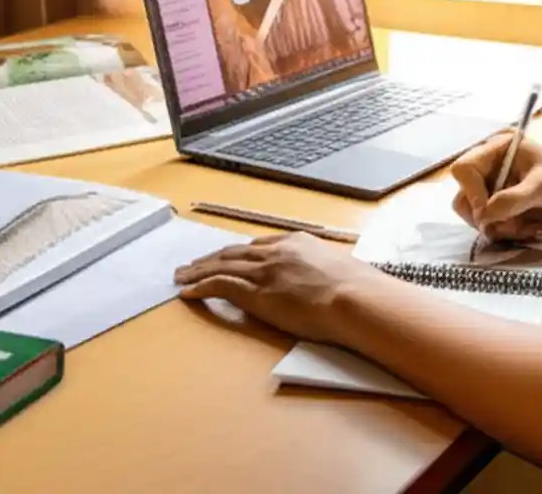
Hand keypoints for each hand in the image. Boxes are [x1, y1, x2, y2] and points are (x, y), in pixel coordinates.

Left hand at [174, 232, 387, 344]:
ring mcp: (264, 271)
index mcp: (298, 243)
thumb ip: (327, 272)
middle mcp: (277, 252)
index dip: (240, 252)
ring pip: (221, 266)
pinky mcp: (255, 293)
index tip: (229, 256)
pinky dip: (200, 286)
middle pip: (235, 252)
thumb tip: (332, 282)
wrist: (355, 298)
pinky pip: (219, 285)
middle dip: (213, 257)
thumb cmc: (359, 291)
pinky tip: (187, 292)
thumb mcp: (343, 271)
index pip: (260, 245)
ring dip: (198, 271)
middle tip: (194, 263)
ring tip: (181, 276)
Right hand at [450, 133, 541, 241]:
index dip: (471, 191)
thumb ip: (511, 199)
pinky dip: (511, 234)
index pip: (464, 169)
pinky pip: (491, 229)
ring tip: (531, 227)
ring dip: (502, 229)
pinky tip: (535, 229)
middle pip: (464, 198)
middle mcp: (491, 169)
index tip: (488, 211)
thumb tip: (483, 215)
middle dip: (489, 217)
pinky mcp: (503, 212)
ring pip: (476, 218)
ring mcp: (496, 192)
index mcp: (498, 150)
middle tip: (516, 224)